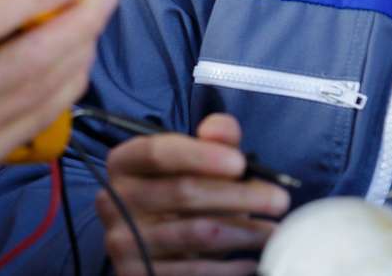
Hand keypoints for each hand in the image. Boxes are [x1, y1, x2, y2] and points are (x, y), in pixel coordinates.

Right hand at [99, 113, 290, 275]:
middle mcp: (113, 200)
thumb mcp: (195, 163)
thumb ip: (213, 139)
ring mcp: (121, 241)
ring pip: (194, 233)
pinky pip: (191, 271)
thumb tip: (223, 129)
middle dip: (238, 195)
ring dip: (243, 232)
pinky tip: (250, 260)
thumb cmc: (178, 195)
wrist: (151, 245)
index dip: (201, 155)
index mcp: (123, 163)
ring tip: (273, 230)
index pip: (158, 151)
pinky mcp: (135, 274)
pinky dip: (227, 268)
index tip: (241, 163)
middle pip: (182, 192)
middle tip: (279, 199)